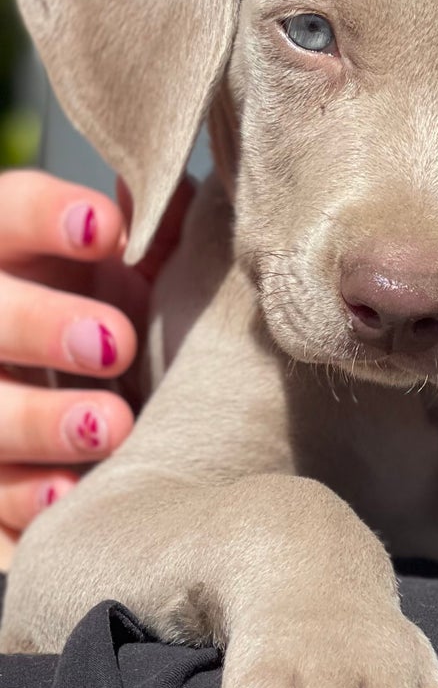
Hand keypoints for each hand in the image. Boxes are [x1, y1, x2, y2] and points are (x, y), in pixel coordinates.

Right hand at [0, 169, 191, 567]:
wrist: (125, 404)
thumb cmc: (128, 316)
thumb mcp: (139, 271)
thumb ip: (156, 232)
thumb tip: (171, 188)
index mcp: (12, 252)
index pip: (6, 214)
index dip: (44, 216)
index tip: (108, 228)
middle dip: (38, 325)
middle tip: (116, 343)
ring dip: (37, 420)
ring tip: (109, 427)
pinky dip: (21, 498)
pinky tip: (66, 498)